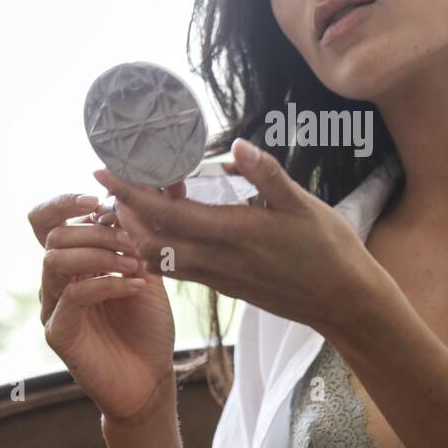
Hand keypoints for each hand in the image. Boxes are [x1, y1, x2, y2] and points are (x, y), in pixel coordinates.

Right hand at [27, 185, 185, 421]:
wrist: (150, 378)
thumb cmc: (147, 325)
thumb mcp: (146, 270)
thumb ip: (134, 236)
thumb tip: (126, 195)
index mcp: (72, 262)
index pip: (45, 221)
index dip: (62, 203)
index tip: (95, 201)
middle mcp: (55, 282)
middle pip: (53, 236)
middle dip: (97, 232)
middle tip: (134, 244)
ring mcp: (53, 307)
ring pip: (55, 261)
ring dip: (99, 255)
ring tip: (135, 265)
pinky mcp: (59, 333)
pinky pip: (72, 296)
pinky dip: (107, 284)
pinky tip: (135, 287)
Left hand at [93, 139, 388, 336]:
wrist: (343, 302)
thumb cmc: (329, 250)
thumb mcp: (303, 204)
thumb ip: (267, 175)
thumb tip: (237, 145)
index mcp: (233, 235)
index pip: (165, 214)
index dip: (129, 193)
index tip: (104, 170)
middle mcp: (217, 261)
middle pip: (148, 240)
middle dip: (124, 212)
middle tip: (116, 181)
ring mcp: (218, 277)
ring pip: (159, 258)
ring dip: (140, 230)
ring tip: (140, 200)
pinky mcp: (224, 286)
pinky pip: (178, 267)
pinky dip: (161, 245)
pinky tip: (173, 224)